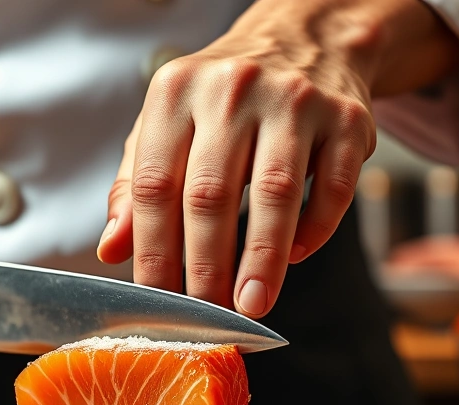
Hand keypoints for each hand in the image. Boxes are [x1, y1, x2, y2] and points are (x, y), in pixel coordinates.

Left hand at [98, 0, 458, 316]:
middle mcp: (232, 89)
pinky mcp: (347, 118)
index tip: (157, 298)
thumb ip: (134, 185)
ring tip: (252, 304)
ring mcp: (294, 100)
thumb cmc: (222, 97)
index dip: (153, 250)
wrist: (304, 38)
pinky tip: (297, 255)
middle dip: (206, 265)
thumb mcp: (167, 124)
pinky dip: (315, 230)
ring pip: (275, 194)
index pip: (154, 184)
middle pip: (211, 194)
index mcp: (175, 91)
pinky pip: (333, 187)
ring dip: (262, 259)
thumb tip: (112, 249)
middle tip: (206, 312)